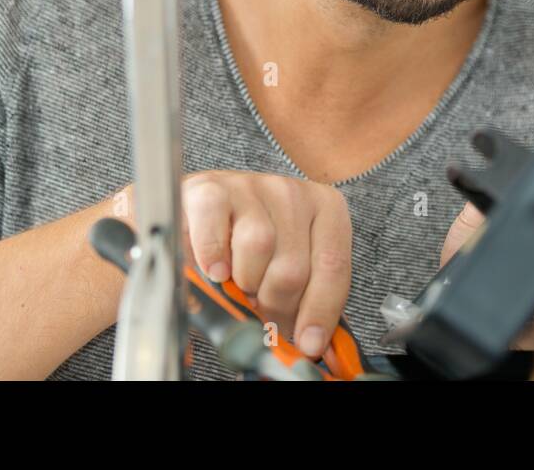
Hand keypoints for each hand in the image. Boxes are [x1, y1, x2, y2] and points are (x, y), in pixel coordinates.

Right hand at [118, 171, 352, 358]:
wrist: (200, 215)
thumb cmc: (251, 246)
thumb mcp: (287, 268)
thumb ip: (306, 302)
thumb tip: (312, 346)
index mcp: (326, 209)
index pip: (333, 267)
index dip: (319, 312)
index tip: (307, 343)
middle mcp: (292, 192)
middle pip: (293, 266)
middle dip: (274, 304)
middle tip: (260, 312)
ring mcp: (251, 187)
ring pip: (258, 247)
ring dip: (244, 281)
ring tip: (237, 285)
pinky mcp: (210, 190)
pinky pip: (215, 234)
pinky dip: (212, 259)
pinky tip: (214, 271)